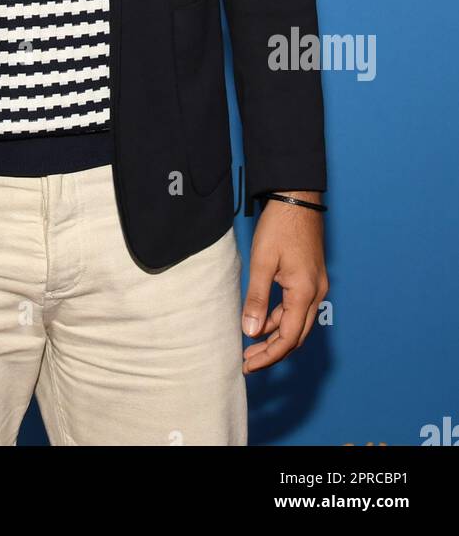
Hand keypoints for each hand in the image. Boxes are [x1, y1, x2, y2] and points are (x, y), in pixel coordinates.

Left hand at [241, 191, 328, 373]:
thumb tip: (251, 331)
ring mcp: (316, 286)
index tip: (249, 365)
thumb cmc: (279, 226)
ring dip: (276, 336)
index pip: (288, 338)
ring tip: (251, 344)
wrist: (297, 199)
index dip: (269, 356)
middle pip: (296, 336)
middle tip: (248, 362)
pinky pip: (298, 308)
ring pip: (298, 323)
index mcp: (304, 292)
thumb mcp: (262, 261)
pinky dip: (281, 319)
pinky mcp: (311, 278)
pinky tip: (263, 320)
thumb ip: (257, 298)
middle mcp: (316, 293)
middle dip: (273, 352)